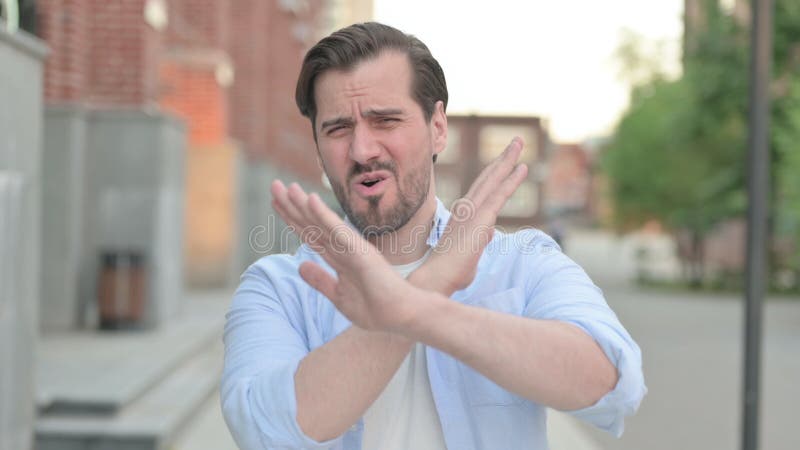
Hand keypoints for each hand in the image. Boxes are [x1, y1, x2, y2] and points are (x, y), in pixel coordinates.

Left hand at [271, 181, 423, 331]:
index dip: (292, 218)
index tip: (276, 202)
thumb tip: (300, 266)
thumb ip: (320, 280)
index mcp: (338, 258)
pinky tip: (309, 200)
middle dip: (292, 206)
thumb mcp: (338, 295)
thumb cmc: (375, 308)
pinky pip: (338, 230)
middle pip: (311, 224)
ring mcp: (352, 248)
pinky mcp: (360, 251)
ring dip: (302, 205)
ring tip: (287, 187)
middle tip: (274, 185)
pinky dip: (323, 215)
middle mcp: (343, 248)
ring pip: (321, 222)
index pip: (310, 233)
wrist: (401, 316)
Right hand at [414, 137, 528, 294]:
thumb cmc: (452, 271)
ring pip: (494, 179)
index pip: (482, 188)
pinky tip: (522, 167)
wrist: (438, 276)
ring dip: (508, 160)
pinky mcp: (481, 218)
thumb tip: (488, 234)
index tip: (505, 160)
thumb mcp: (470, 252)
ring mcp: (473, 211)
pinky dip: (512, 180)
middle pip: (488, 177)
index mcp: (463, 214)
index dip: (495, 172)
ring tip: (519, 142)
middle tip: (516, 142)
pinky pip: (500, 194)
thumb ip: (479, 240)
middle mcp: (466, 207)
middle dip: (503, 158)